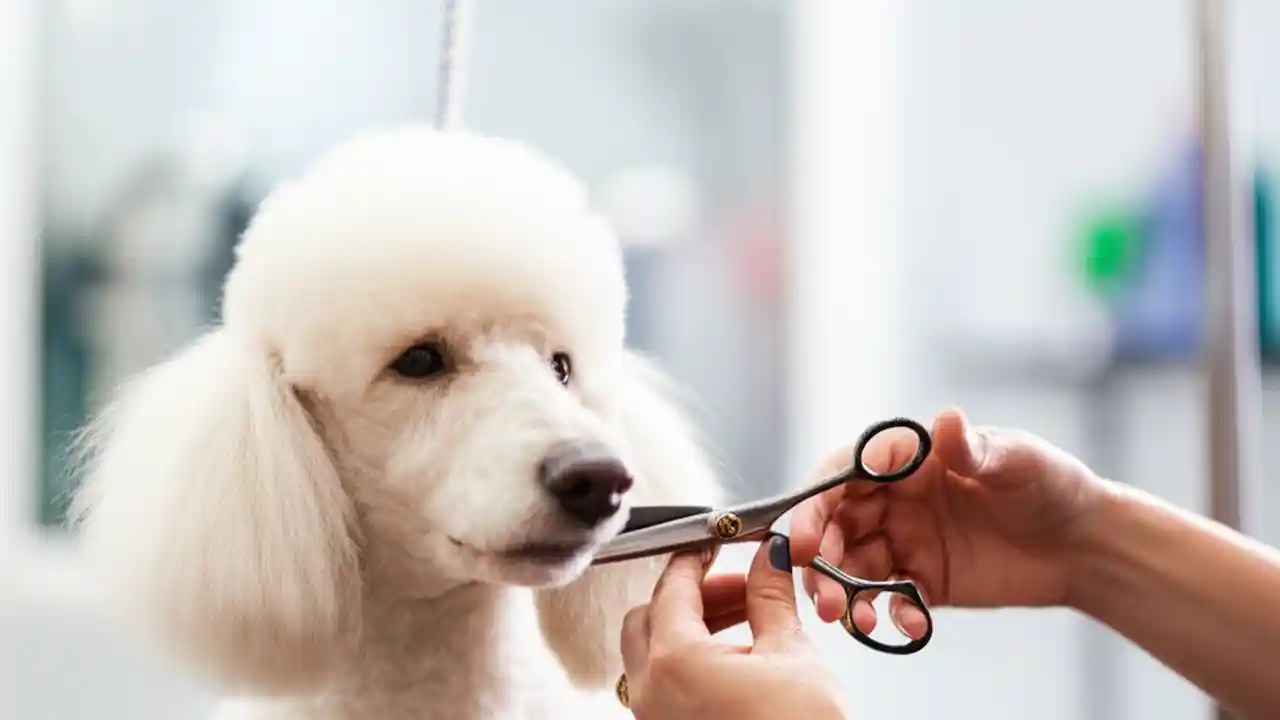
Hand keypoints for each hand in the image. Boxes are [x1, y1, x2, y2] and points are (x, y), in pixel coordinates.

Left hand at [619, 537, 845, 719]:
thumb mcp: (791, 655)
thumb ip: (771, 597)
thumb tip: (769, 559)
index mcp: (674, 660)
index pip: (673, 585)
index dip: (699, 556)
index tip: (720, 541)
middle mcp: (649, 692)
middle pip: (650, 617)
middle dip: (694, 594)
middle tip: (740, 587)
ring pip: (652, 654)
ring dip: (692, 628)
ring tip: (747, 624)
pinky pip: (662, 688)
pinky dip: (689, 663)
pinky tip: (735, 662)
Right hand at [790, 407, 1108, 635]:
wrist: (1085, 544)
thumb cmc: (1051, 483)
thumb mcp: (1017, 461)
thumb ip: (974, 448)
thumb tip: (944, 421)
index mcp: (905, 459)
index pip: (842, 476)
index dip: (815, 506)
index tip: (805, 542)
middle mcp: (894, 498)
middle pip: (834, 526)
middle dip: (819, 563)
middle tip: (824, 600)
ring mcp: (905, 540)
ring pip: (851, 566)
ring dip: (843, 594)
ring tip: (857, 621)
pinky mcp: (921, 578)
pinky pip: (889, 598)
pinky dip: (890, 614)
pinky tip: (912, 627)